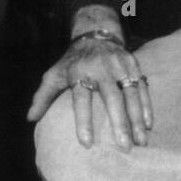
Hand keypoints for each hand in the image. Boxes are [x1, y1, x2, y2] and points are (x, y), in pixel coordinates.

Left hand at [28, 36, 151, 150]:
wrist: (96, 34)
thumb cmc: (72, 61)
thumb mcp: (54, 74)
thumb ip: (42, 96)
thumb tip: (30, 118)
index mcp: (79, 71)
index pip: (82, 98)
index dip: (83, 120)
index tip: (86, 143)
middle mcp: (101, 68)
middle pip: (112, 98)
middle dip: (120, 123)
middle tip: (124, 147)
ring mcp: (120, 65)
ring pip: (131, 94)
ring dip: (137, 119)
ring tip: (140, 142)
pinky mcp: (134, 65)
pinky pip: (142, 88)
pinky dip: (147, 107)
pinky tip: (149, 126)